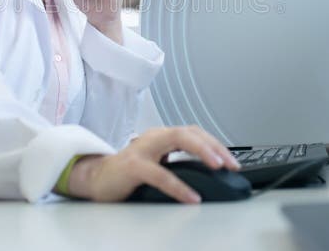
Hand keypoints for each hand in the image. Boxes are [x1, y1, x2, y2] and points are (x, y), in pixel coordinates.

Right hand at [66, 126, 240, 203]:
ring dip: (202, 152)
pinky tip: (191, 197)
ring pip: (177, 140)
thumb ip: (178, 162)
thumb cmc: (128, 172)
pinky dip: (178, 186)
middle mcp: (154, 137)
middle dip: (214, 145)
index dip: (215, 144)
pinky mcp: (132, 166)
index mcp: (162, 136)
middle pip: (189, 131)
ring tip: (218, 167)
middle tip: (230, 163)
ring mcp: (142, 149)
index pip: (195, 132)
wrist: (95, 178)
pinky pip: (160, 174)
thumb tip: (210, 173)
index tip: (232, 161)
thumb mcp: (158, 163)